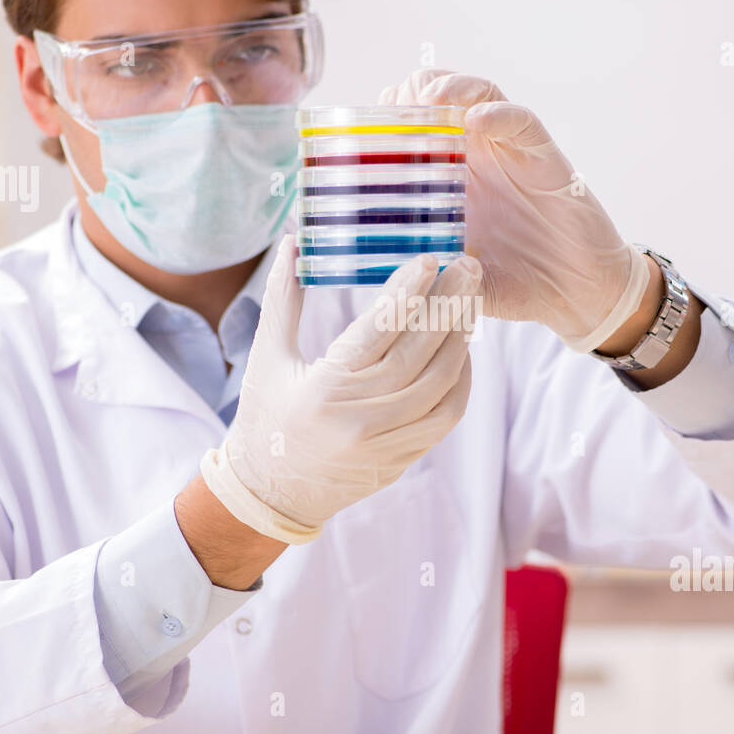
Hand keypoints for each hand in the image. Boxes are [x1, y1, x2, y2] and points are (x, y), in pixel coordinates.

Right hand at [199, 237, 479, 543]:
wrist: (269, 492)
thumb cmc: (264, 416)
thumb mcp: (266, 356)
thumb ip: (283, 298)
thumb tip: (293, 240)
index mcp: (322, 389)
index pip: (376, 331)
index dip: (407, 292)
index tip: (430, 259)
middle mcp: (358, 420)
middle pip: (418, 354)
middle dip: (448, 306)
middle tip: (468, 267)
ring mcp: (384, 443)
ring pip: (441, 386)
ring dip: (460, 340)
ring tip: (469, 302)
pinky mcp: (401, 458)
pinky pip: (445, 416)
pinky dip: (461, 381)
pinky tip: (462, 350)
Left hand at [379, 69, 649, 353]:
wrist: (575, 294)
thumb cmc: (515, 283)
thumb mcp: (457, 279)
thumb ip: (426, 272)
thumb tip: (377, 284)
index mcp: (449, 179)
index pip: (413, 126)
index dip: (388, 116)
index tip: (365, 128)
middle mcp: (477, 156)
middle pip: (440, 97)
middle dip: (414, 92)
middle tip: (395, 106)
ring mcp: (509, 151)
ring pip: (479, 94)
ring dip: (453, 88)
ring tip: (431, 98)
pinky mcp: (542, 156)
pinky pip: (520, 121)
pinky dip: (498, 115)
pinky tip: (477, 122)